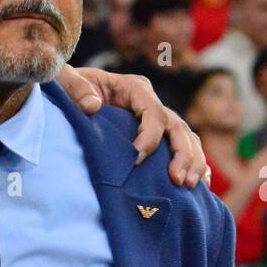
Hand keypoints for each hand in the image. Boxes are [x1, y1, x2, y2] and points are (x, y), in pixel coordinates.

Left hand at [56, 66, 210, 187]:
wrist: (67, 95)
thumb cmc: (66, 88)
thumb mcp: (64, 81)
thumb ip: (75, 89)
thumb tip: (93, 106)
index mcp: (133, 88)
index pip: (152, 111)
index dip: (149, 135)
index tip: (136, 159)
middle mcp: (150, 102)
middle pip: (176, 126)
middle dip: (181, 154)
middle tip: (177, 180)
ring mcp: (156, 119)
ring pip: (185, 138)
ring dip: (192, 161)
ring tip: (188, 185)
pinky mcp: (156, 135)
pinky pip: (183, 148)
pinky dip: (193, 164)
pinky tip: (201, 184)